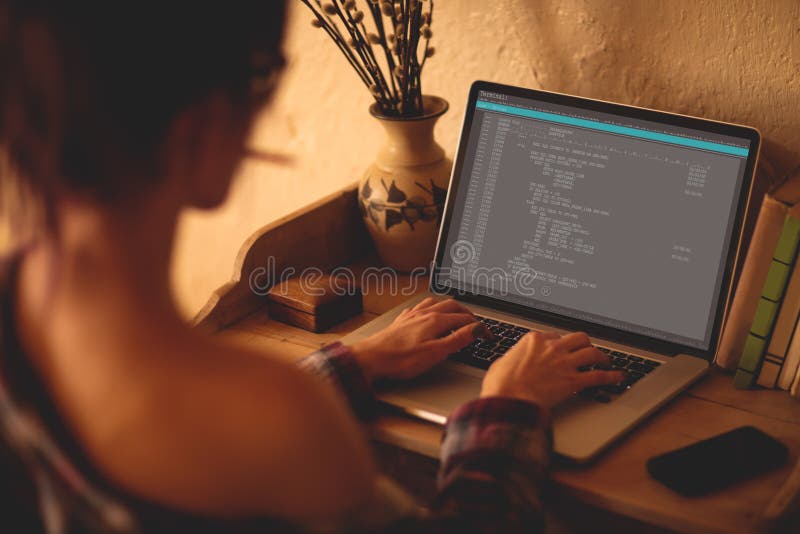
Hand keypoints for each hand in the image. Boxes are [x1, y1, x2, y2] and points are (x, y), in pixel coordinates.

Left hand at [349, 297, 492, 381]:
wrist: (370, 358)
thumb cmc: (400, 359)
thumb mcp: (435, 353)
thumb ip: (457, 340)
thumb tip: (476, 330)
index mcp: (435, 320)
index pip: (465, 318)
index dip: (480, 327)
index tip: (488, 335)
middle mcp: (424, 314)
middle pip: (452, 305)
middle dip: (467, 312)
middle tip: (475, 323)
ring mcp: (411, 316)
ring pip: (435, 303)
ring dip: (449, 307)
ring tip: (455, 315)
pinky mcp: (401, 321)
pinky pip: (420, 308)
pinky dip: (431, 309)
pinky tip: (427, 315)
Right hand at [481, 331, 625, 410]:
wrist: (508, 399)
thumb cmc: (500, 385)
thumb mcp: (501, 363)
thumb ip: (513, 358)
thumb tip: (512, 363)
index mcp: (534, 340)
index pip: (554, 335)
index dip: (559, 344)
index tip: (561, 350)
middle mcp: (553, 347)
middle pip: (578, 338)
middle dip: (584, 344)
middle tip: (586, 350)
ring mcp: (565, 363)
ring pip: (592, 352)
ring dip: (601, 356)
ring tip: (606, 360)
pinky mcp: (574, 381)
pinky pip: (599, 375)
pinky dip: (612, 376)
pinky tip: (619, 377)